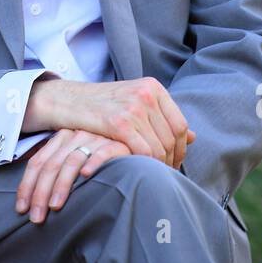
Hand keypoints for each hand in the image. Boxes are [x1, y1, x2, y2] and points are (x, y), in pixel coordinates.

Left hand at [15, 129, 129, 223]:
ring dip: (62, 185)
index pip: (37, 162)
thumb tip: (31, 196)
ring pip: (72, 161)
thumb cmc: (98, 157)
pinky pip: (102, 153)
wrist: (131, 143)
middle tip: (36, 217)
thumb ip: (55, 170)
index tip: (21, 208)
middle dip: (40, 193)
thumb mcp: (72, 158)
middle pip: (51, 165)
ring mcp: (95, 138)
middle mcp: (74, 136)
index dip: (27, 186)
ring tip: (55, 207)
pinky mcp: (116, 143)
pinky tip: (86, 177)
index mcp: (60, 138)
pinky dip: (93, 164)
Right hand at [27, 76, 195, 167]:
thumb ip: (162, 118)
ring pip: (159, 146)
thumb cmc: (101, 106)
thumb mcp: (134, 104)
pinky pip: (142, 150)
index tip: (175, 162)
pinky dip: (144, 164)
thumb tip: (194, 137)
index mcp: (153, 87)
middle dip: (171, 160)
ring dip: (159, 166)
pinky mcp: (118, 121)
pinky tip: (139, 171)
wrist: (66, 100)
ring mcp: (132, 106)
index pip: (180, 123)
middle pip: (172, 137)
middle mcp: (146, 94)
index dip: (181, 147)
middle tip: (165, 174)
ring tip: (153, 175)